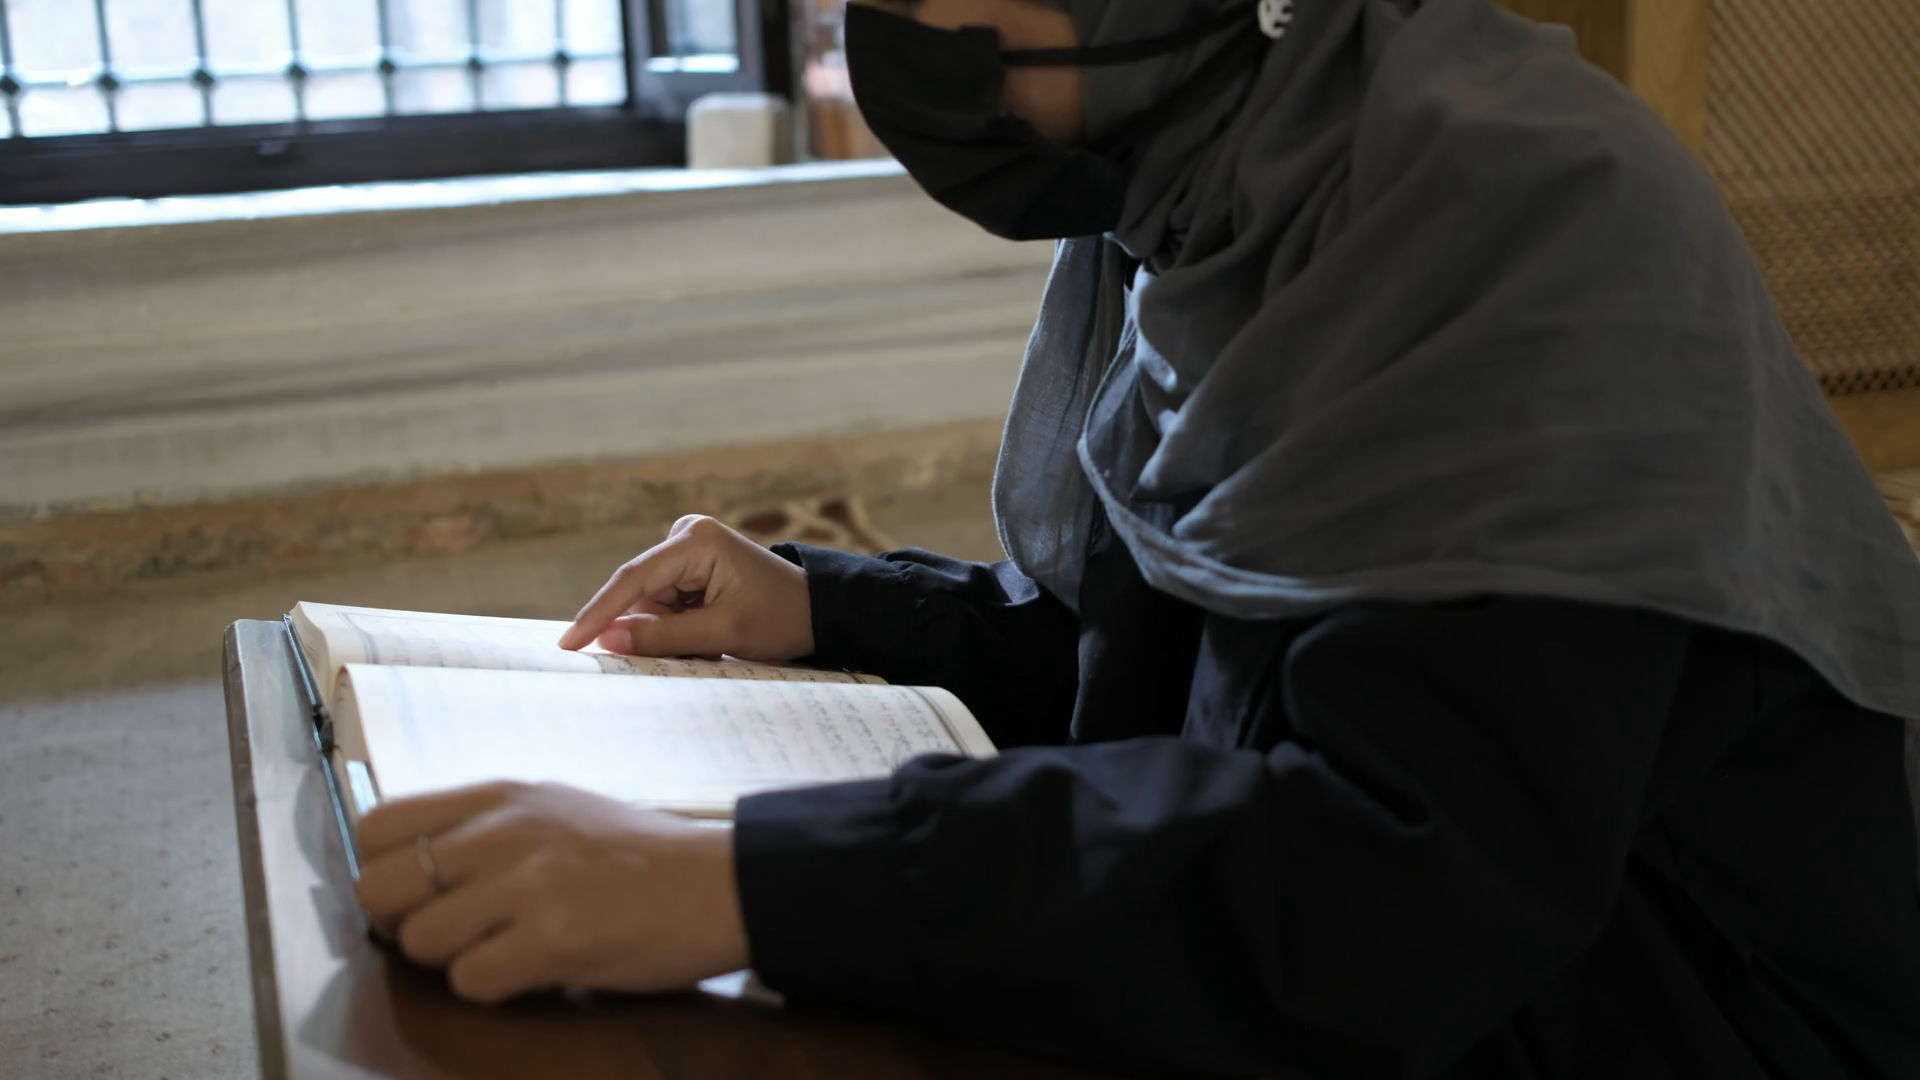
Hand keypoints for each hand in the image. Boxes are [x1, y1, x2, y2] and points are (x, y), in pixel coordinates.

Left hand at [355, 781, 749, 1003]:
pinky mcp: (553, 939)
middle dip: (407, 923)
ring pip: (419, 940)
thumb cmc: (637, 855)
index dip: (384, 869)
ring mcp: (528, 884)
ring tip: (505, 949)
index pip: (379, 825)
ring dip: (452, 960)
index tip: (418, 893)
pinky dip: (492, 987)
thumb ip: (484, 827)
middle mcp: (505, 831)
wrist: (719, 884)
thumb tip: (409, 864)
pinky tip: (533, 970)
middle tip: (455, 933)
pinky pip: (469, 980)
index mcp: (502, 795)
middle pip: (381, 888)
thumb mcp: (556, 810)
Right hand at [558, 515, 813, 659]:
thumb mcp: (723, 633)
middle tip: (684, 653)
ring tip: (710, 644)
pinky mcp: (689, 569)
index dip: (598, 613)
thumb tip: (607, 639)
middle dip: (648, 631)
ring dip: (668, 634)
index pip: (633, 579)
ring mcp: (686, 551)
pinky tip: (708, 636)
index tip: (569, 644)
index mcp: (696, 541)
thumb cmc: (780, 617)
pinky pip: (665, 607)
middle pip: (639, 595)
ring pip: (650, 606)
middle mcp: (685, 537)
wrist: (817, 611)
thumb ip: (664, 637)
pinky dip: (677, 630)